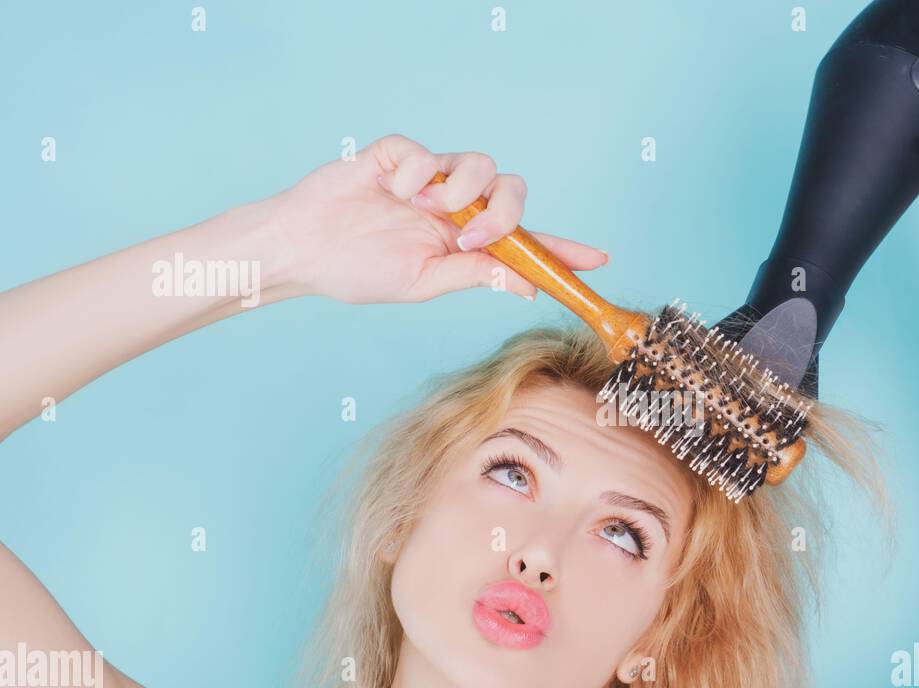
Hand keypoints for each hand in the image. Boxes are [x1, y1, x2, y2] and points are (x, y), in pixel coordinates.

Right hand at [264, 134, 608, 303]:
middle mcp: (456, 208)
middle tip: (474, 236)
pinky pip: (426, 153)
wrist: (302, 252)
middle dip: (505, 213)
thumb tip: (527, 287)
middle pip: (513, 192)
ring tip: (426, 213)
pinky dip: (415, 175)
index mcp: (467, 243)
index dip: (563, 249)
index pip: (525, 242)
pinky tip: (392, 193)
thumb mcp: (422, 283)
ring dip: (461, 191)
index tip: (599, 260)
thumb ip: (473, 276)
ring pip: (479, 164)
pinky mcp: (398, 156)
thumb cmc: (358, 271)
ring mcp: (430, 180)